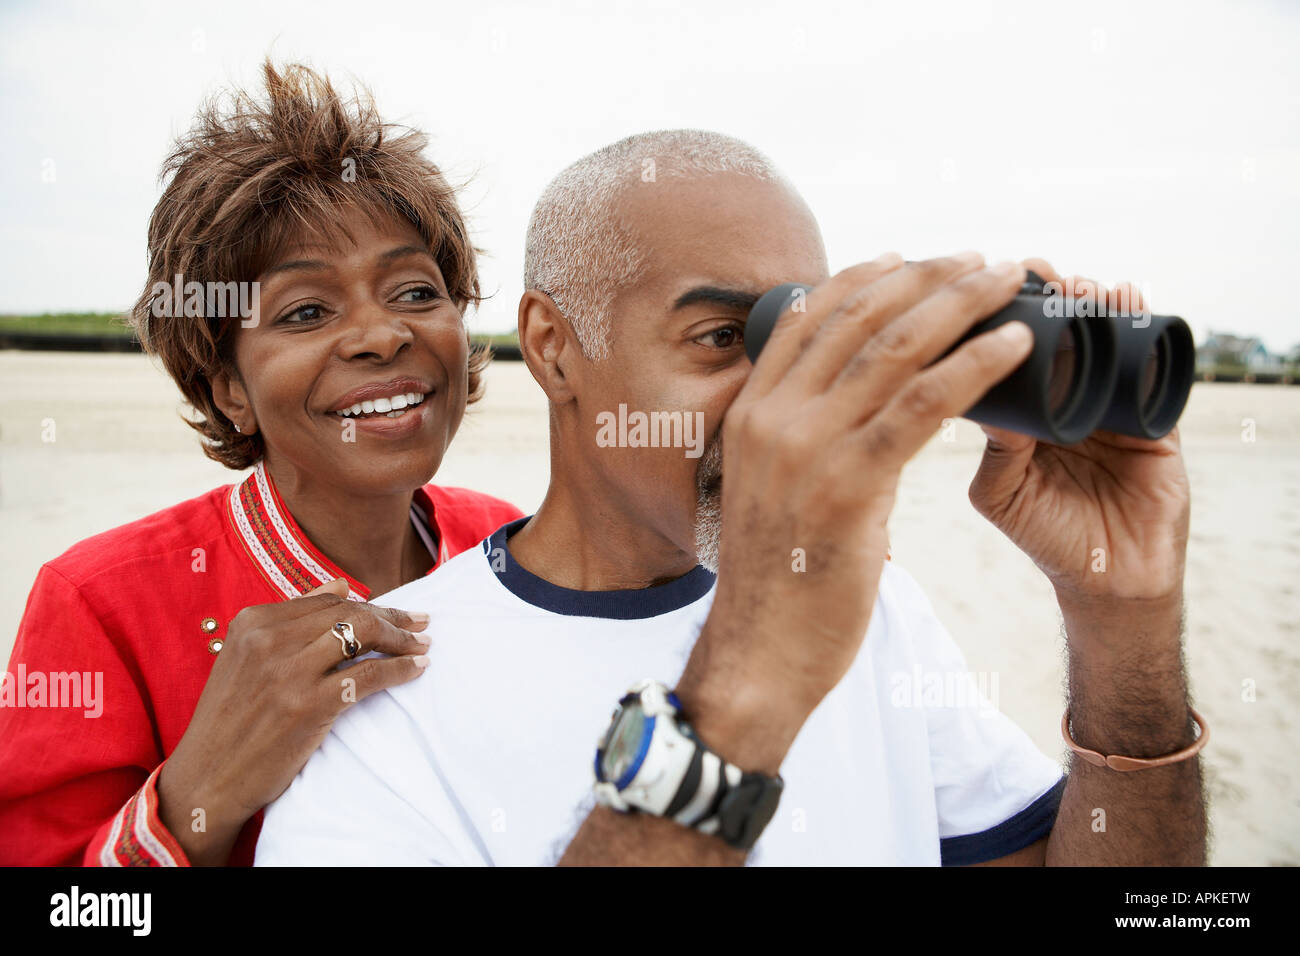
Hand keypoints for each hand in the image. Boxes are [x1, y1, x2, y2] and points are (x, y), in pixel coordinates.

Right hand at [157, 578, 430, 864]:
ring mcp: (288, 671)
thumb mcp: (246, 659)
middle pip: (350, 613)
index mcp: (252, 622)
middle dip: (392, 616)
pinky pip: (368, 674)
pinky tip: (416, 668)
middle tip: (421, 623)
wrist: (206, 779)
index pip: (329, 602)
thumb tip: (341, 586)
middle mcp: (268, 639)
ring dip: (402, 638)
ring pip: (363, 634)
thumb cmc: (231, 722)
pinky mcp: (308, 704)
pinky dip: (400, 668)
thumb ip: (291, 620)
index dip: (370, 605)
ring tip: (423, 644)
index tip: (397, 613)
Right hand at [677, 252, 1034, 771]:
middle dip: (926, 276)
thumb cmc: (775, 577)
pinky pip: (923, 406)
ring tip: (1009, 278)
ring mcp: (807, 448)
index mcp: (751, 413)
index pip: (807, 318)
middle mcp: (773, 417)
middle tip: (979, 258)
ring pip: (894, 350)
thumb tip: (852, 408)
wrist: (759, 651)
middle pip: (858, 319)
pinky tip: (1013, 343)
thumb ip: (802, 440)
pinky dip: (974, 366)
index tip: (910, 256)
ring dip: (959, 304)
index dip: (863, 277)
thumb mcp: (770, 491)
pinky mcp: (850, 485)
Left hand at [967, 259, 1190, 606]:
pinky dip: (1140, 327)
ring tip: (1080, 283)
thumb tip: (984, 391)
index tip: (984, 285)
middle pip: (1055, 332)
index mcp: (1022, 414)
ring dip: (1092, 302)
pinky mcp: (1152, 415)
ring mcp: (1109, 403)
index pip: (1007, 354)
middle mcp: (1064, 399)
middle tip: (1037, 272)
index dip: (998, 318)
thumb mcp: (1003, 493)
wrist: (1109, 579)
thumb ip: (996, 449)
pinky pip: (1148, 363)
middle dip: (1047, 296)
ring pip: (1101, 338)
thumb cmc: (1047, 536)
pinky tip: (1128, 300)